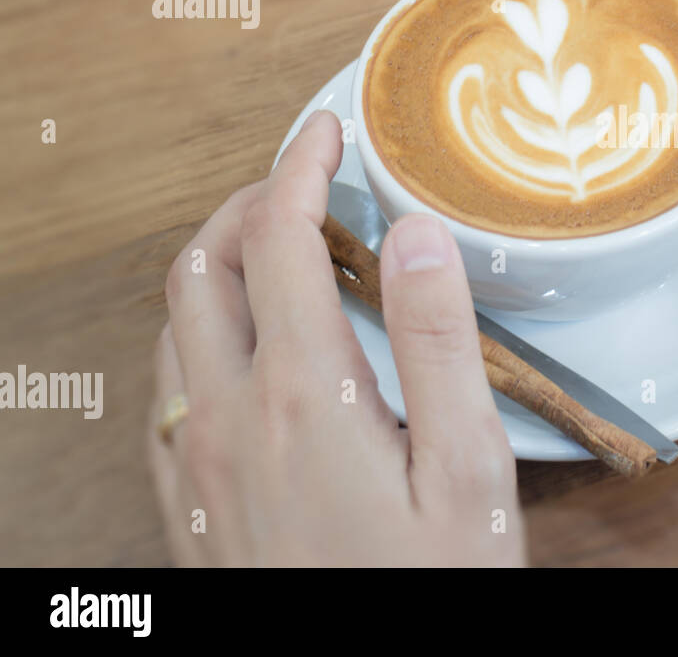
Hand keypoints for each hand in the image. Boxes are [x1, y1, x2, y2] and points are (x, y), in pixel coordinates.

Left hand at [149, 110, 524, 565]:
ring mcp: (198, 466)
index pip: (281, 241)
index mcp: (303, 396)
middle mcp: (229, 419)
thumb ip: (439, 344)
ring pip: (173, 325)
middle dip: (250, 203)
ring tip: (282, 251)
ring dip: (219, 265)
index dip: (300, 167)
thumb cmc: (429, 590)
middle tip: (308, 181)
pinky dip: (196, 332)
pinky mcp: (189, 508)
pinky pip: (167, 390)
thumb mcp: (468, 472)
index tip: (327, 128)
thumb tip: (415, 232)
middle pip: (204, 268)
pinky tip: (244, 348)